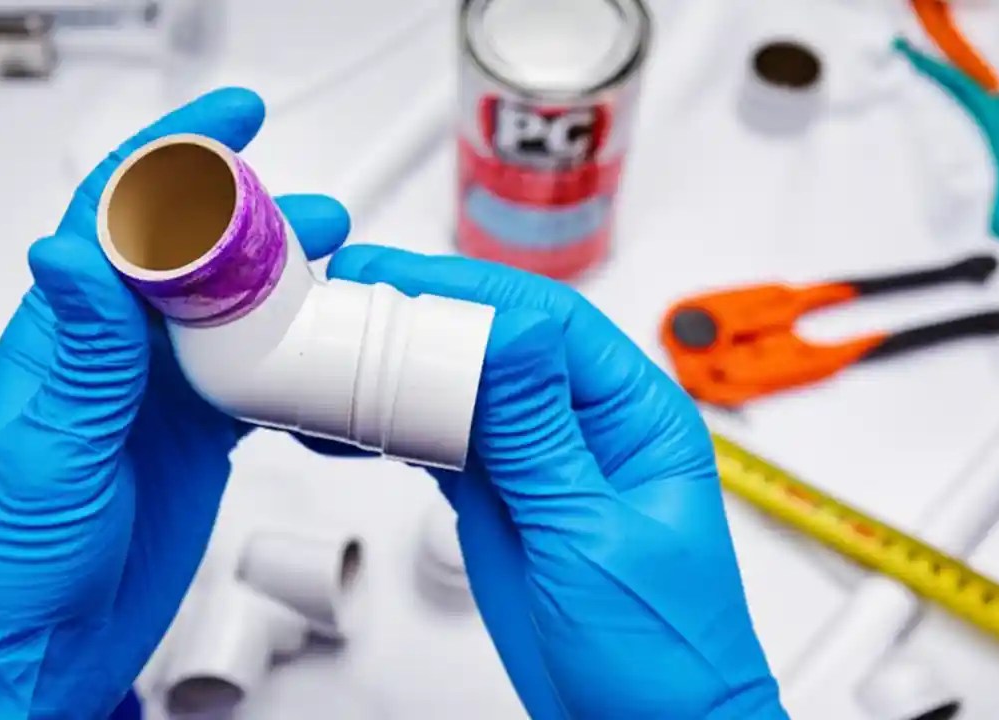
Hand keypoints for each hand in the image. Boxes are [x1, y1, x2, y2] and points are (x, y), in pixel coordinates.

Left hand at [0, 88, 350, 718]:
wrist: (42, 651)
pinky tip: (324, 350)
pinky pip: (256, 375)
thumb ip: (79, 355)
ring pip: (231, 309)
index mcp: (67, 340)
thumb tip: (70, 252)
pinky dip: (295, 356)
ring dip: (282, 280)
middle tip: (313, 212)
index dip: (170, 159)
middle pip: (189, 255)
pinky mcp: (197, 437)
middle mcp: (116, 357)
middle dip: (251, 216)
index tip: (228, 125)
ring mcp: (161, 396)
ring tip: (335, 265)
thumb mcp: (48, 451)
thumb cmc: (12, 562)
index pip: (114, 220)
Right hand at [327, 247, 787, 719]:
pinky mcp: (501, 503)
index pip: (549, 325)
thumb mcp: (593, 537)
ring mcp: (536, 466)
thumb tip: (515, 332)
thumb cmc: (662, 655)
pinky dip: (394, 427)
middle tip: (349, 301)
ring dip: (400, 370)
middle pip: (497, 346)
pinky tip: (357, 417)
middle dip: (422, 318)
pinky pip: (442, 444)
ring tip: (336, 352)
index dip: (472, 292)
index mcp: (634, 419)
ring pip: (462, 390)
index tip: (401, 280)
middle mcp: (583, 430)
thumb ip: (542, 437)